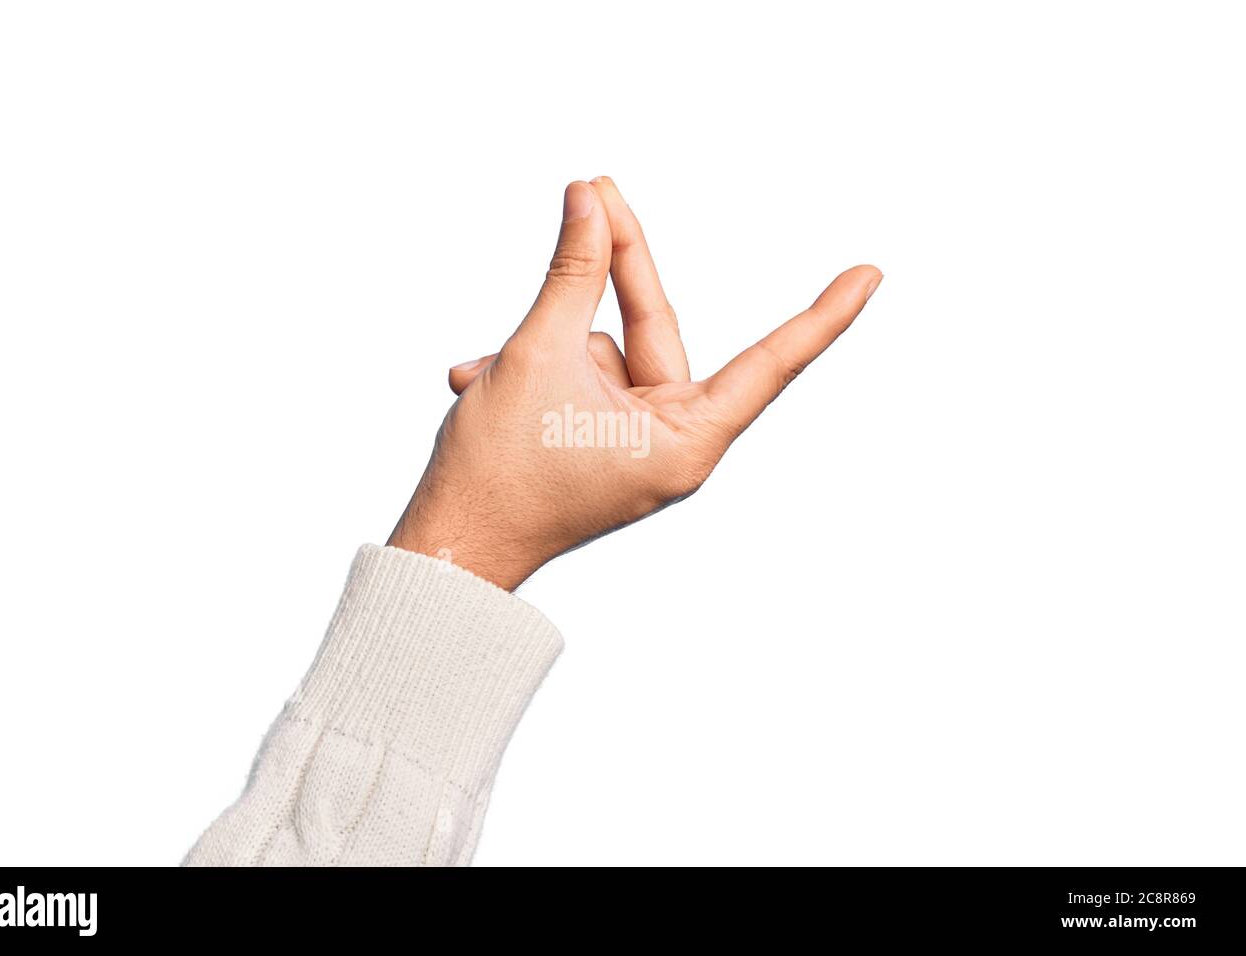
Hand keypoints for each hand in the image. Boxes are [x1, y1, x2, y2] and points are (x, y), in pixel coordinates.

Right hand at [388, 177, 880, 589]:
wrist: (444, 548)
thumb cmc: (497, 475)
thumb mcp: (536, 354)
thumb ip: (572, 274)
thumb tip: (588, 204)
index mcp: (684, 441)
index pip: (769, 365)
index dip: (820, 316)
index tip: (871, 278)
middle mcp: (670, 443)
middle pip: (655, 330)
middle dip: (613, 268)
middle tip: (592, 191)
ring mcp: (633, 442)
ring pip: (603, 349)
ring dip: (543, 341)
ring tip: (490, 370)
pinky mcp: (597, 439)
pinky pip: (580, 376)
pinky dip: (534, 367)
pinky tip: (478, 380)